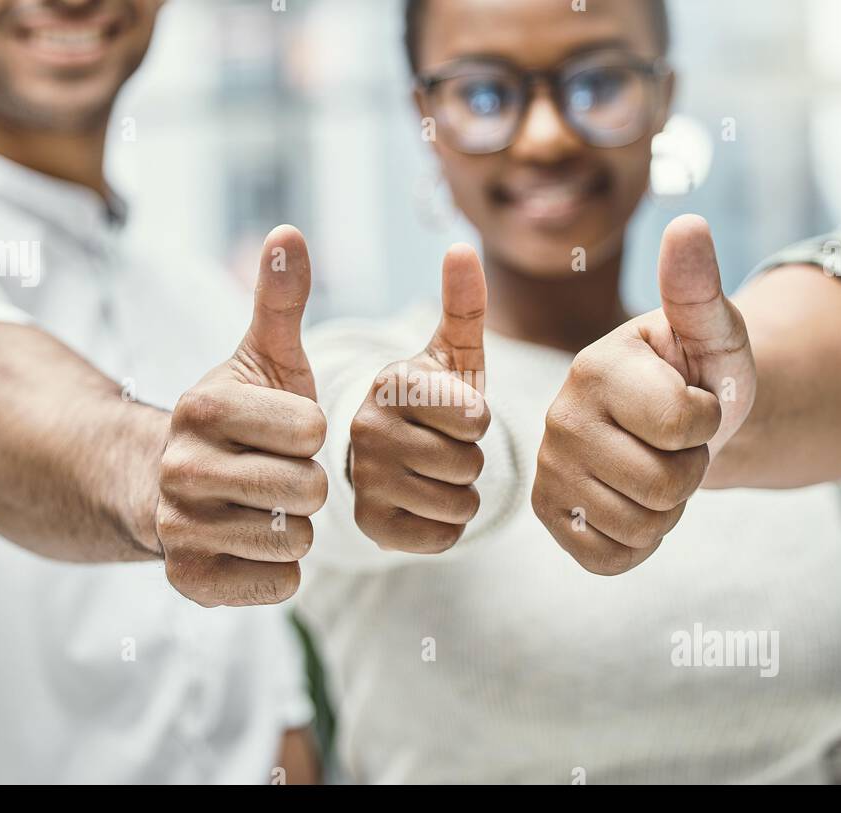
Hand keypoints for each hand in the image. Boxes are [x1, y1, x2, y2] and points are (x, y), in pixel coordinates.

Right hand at [155, 225, 327, 605]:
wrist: (161, 486)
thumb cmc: (236, 421)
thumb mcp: (260, 358)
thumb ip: (280, 300)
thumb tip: (289, 233)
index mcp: (201, 406)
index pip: (312, 431)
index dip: (310, 434)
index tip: (282, 432)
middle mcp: (179, 469)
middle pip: (307, 491)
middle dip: (305, 484)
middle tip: (275, 474)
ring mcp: (178, 530)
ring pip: (295, 541)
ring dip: (292, 528)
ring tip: (260, 508)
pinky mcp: (188, 582)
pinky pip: (280, 584)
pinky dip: (278, 568)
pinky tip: (249, 544)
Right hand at [349, 244, 489, 552]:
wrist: (392, 458)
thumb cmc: (433, 404)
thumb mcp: (452, 356)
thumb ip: (463, 305)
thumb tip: (462, 247)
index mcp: (389, 382)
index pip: (475, 416)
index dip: (477, 420)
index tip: (450, 413)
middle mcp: (365, 429)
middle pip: (468, 462)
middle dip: (470, 459)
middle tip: (440, 447)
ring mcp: (363, 481)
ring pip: (460, 502)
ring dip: (461, 494)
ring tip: (432, 474)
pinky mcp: (369, 526)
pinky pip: (443, 537)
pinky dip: (446, 527)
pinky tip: (422, 505)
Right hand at [531, 214, 755, 574]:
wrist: (681, 423)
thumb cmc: (699, 373)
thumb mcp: (712, 331)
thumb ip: (698, 286)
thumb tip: (688, 222)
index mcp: (595, 367)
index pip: (684, 425)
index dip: (707, 422)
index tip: (692, 401)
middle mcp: (559, 418)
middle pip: (665, 485)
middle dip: (691, 471)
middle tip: (675, 442)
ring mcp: (549, 471)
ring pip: (643, 527)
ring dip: (669, 507)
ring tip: (655, 466)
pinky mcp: (550, 516)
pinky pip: (612, 558)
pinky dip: (639, 541)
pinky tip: (633, 501)